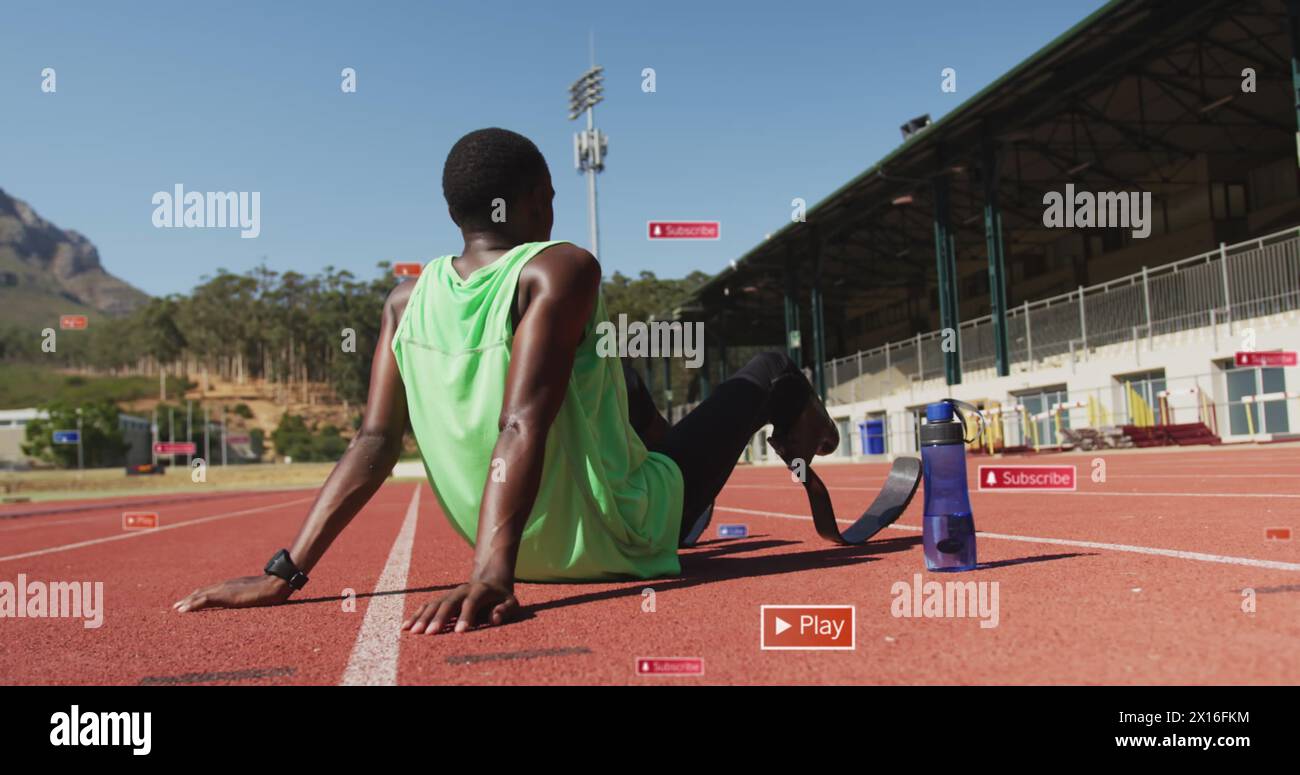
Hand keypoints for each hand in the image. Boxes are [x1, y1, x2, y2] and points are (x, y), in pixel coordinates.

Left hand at [172, 575, 292, 611]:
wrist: (275, 584)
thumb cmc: (270, 588)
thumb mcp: (256, 591)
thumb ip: (249, 594)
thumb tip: (251, 597)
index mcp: (232, 584)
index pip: (211, 589)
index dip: (199, 595)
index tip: (189, 601)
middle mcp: (225, 585)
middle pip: (202, 591)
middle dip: (189, 598)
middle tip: (177, 606)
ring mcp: (224, 589)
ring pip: (200, 595)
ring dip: (187, 602)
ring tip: (177, 609)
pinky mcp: (224, 595)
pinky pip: (204, 600)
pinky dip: (192, 605)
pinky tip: (183, 610)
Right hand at [402, 580, 518, 634]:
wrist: (491, 582)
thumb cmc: (502, 598)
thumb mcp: (511, 602)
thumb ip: (505, 609)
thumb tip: (495, 618)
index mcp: (480, 590)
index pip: (471, 603)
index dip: (465, 617)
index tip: (460, 633)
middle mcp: (462, 590)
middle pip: (448, 603)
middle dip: (439, 618)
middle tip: (431, 633)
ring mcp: (450, 594)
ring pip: (434, 604)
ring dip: (424, 617)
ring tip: (415, 632)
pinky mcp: (441, 599)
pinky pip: (426, 606)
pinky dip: (416, 616)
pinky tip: (406, 627)